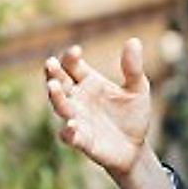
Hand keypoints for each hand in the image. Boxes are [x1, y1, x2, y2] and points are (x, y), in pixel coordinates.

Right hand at [44, 39, 152, 180]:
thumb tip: (133, 41)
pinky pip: (69, 136)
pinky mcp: (82, 141)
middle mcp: (77, 98)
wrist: (136, 148)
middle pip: (59, 82)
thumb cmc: (133, 115)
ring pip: (60, 106)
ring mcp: (77, 119)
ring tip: (53, 87)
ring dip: (56, 97)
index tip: (76, 51)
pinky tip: (71, 126)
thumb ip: (132, 68)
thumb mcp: (137, 88)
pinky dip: (68, 131)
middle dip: (53, 73)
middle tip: (50, 64)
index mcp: (87, 81)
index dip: (70, 57)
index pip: (71, 65)